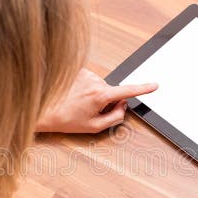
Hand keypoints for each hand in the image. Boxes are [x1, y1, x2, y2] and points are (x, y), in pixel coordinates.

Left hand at [36, 68, 157, 133]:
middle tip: (88, 111)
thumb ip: (115, 117)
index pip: (127, 91)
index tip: (154, 85)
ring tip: (77, 103)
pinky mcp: (78, 70)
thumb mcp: (94, 127)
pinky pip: (89, 80)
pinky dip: (85, 87)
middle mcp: (94, 81)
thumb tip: (123, 106)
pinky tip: (74, 94)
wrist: (44, 109)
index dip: (143, 89)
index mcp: (100, 96)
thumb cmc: (66, 120)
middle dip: (105, 100)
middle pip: (110, 91)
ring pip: (99, 85)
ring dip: (93, 94)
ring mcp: (85, 74)